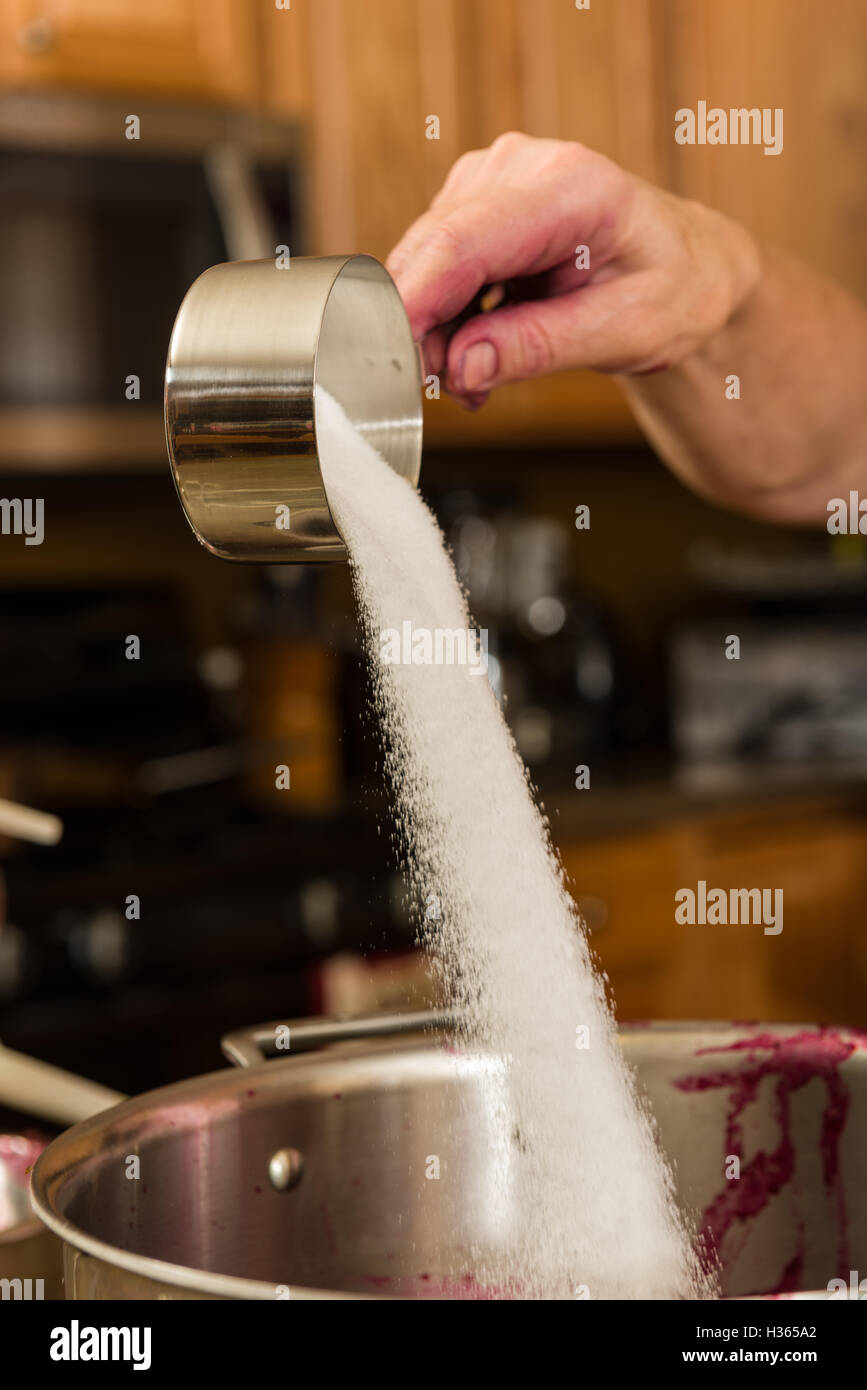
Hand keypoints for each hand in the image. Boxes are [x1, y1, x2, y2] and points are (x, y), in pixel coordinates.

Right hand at [386, 132, 758, 407]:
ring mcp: (490, 181)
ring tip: (481, 383)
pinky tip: (479, 355)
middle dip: (424, 333)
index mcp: (570, 186)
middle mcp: (520, 168)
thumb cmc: (673, 290)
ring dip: (436, 334)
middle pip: (431, 252)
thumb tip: (463, 368)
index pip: (463, 241)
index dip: (415, 301)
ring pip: (422, 264)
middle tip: (456, 394)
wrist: (689, 267)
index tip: (390, 357)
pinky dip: (444, 321)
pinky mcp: (474, 206)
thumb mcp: (623, 332)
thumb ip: (538, 348)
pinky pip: (433, 268)